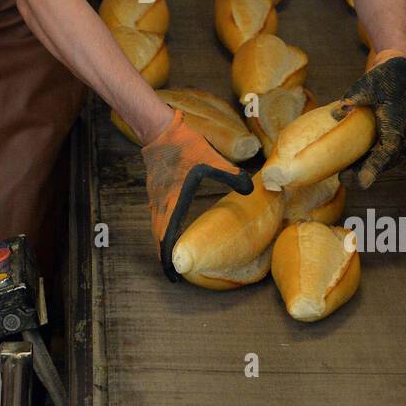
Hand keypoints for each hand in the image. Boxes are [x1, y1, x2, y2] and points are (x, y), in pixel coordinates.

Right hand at [140, 109, 253, 280]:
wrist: (160, 129)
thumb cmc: (185, 145)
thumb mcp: (212, 160)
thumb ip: (231, 175)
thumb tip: (250, 189)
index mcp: (173, 202)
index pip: (166, 238)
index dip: (168, 259)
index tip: (173, 276)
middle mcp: (161, 203)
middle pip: (158, 238)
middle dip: (164, 257)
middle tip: (173, 272)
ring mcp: (155, 196)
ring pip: (155, 227)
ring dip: (162, 243)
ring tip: (170, 255)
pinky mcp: (155, 189)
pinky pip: (156, 216)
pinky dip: (161, 228)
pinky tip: (169, 227)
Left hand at [330, 52, 405, 189]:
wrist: (400, 75)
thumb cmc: (382, 80)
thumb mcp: (367, 84)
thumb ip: (354, 97)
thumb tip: (336, 113)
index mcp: (396, 122)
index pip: (387, 150)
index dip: (375, 167)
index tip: (363, 181)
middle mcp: (402, 134)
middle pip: (385, 162)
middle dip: (365, 173)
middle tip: (343, 180)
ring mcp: (401, 138)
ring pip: (385, 161)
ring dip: (367, 169)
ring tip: (344, 176)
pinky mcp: (395, 139)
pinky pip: (384, 156)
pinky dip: (370, 162)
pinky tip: (351, 166)